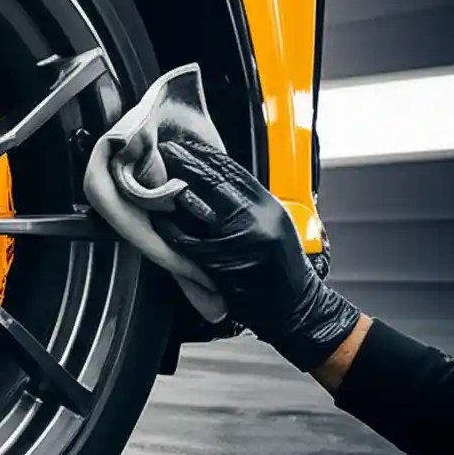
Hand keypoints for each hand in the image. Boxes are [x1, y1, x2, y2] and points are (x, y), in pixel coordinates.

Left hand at [151, 138, 359, 371]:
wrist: (299, 310)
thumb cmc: (282, 272)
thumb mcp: (274, 226)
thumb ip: (248, 204)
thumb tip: (213, 181)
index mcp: (270, 206)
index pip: (235, 171)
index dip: (207, 155)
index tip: (186, 144)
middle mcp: (259, 219)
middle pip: (216, 183)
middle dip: (188, 165)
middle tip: (165, 150)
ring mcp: (242, 241)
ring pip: (200, 209)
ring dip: (174, 194)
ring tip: (154, 179)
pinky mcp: (227, 264)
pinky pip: (191, 243)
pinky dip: (173, 232)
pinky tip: (159, 221)